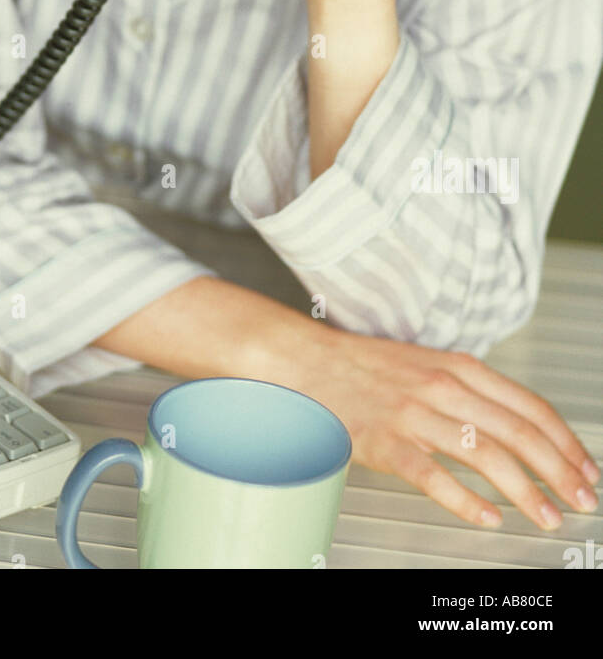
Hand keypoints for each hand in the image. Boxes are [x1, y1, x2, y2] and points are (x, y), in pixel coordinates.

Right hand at [284, 324, 599, 530]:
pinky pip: (434, 476)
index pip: (529, 405)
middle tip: (581, 499)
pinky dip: (466, 501)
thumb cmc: (360, 366)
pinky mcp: (384, 440)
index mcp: (457, 366)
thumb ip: (466, 388)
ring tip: (546, 515)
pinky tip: (487, 518)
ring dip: (525, 491)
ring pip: (486, 454)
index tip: (584, 468)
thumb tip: (513, 424)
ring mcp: (413, 413)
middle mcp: (442, 385)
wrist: (303, 360)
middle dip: (559, 470)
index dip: (564, 440)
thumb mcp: (425, 364)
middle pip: (518, 431)